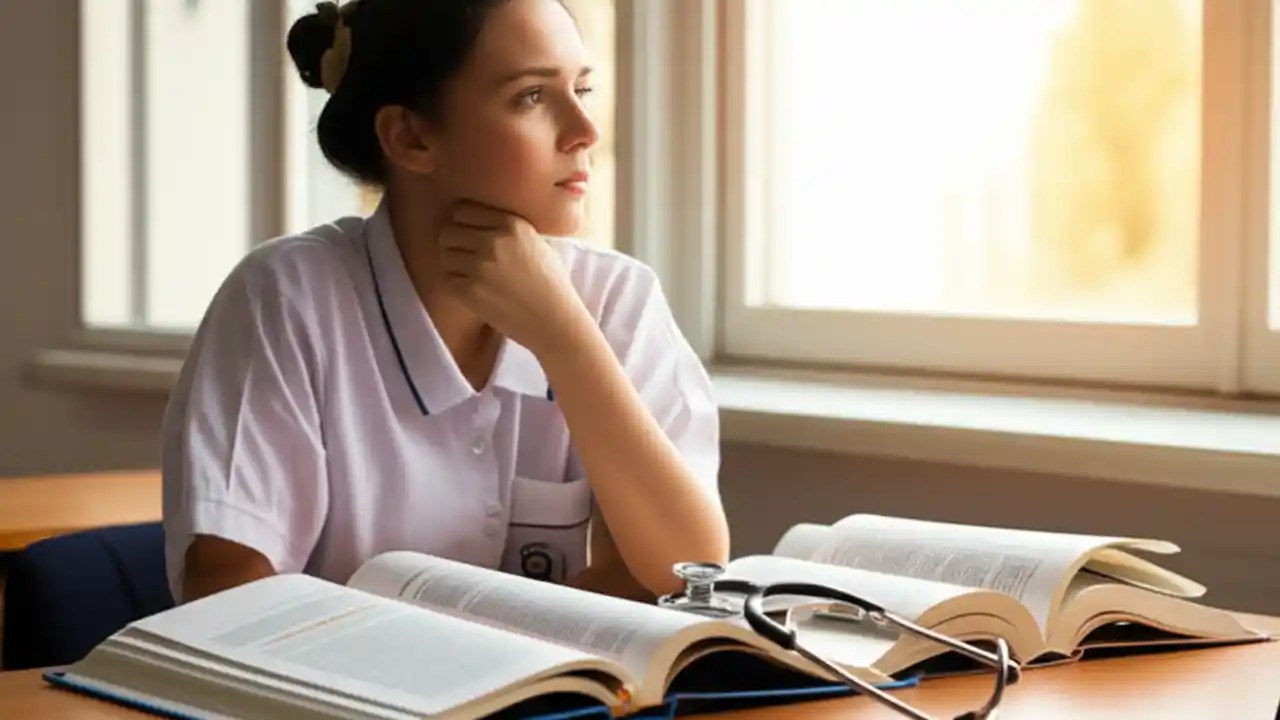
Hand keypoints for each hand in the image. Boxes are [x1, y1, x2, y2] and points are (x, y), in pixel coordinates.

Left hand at [439, 200, 589, 355]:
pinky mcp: (471, 291)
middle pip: (449, 231)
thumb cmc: (549, 282)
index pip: (463, 210)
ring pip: (445, 255)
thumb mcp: (535, 241)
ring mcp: (480, 267)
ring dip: (454, 264)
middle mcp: (493, 241)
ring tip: (470, 273)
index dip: (463, 223)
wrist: (554, 320)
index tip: (470, 234)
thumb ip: (506, 226)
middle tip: (467, 256)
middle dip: (455, 243)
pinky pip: (447, 278)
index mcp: (511, 224)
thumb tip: (474, 219)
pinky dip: (456, 283)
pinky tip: (472, 288)